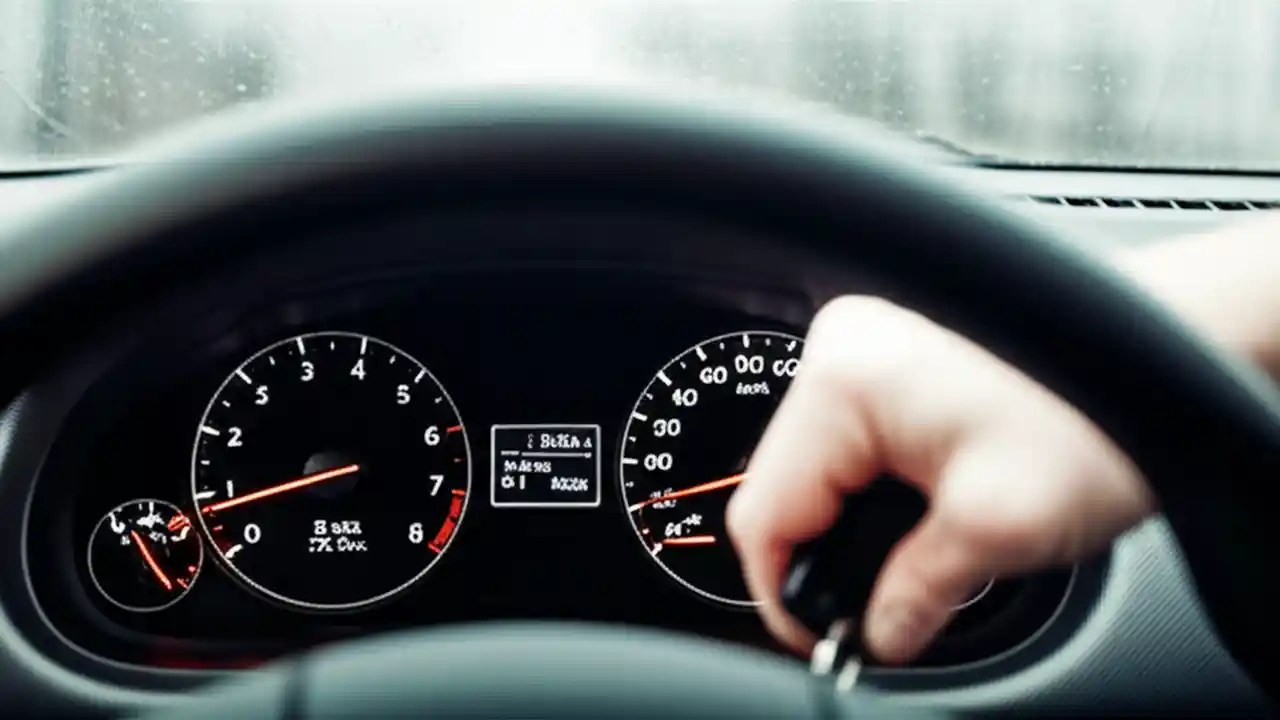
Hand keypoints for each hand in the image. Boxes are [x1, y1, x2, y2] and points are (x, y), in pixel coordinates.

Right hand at [727, 296, 1155, 662]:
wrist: (1164, 351)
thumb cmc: (1096, 410)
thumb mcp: (997, 526)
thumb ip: (914, 592)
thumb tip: (876, 634)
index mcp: (843, 380)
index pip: (766, 511)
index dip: (785, 591)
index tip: (821, 636)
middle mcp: (842, 351)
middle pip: (787, 488)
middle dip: (828, 557)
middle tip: (883, 610)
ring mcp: (867, 349)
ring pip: (820, 469)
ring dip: (856, 524)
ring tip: (918, 557)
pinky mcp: (895, 359)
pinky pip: (854, 443)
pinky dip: (878, 490)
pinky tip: (921, 512)